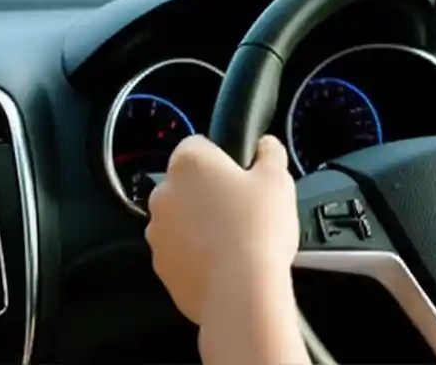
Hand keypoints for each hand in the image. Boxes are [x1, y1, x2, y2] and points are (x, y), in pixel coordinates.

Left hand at [145, 134, 298, 324]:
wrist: (240, 291)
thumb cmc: (257, 229)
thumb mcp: (277, 179)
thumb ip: (270, 153)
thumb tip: (266, 145)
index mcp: (189, 163)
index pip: (198, 144)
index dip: (222, 158)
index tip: (241, 174)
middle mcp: (164, 193)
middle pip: (187, 184)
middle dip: (209, 193)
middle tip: (242, 208)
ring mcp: (157, 232)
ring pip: (181, 219)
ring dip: (200, 224)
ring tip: (235, 239)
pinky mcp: (161, 265)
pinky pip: (179, 251)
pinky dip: (196, 254)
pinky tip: (223, 262)